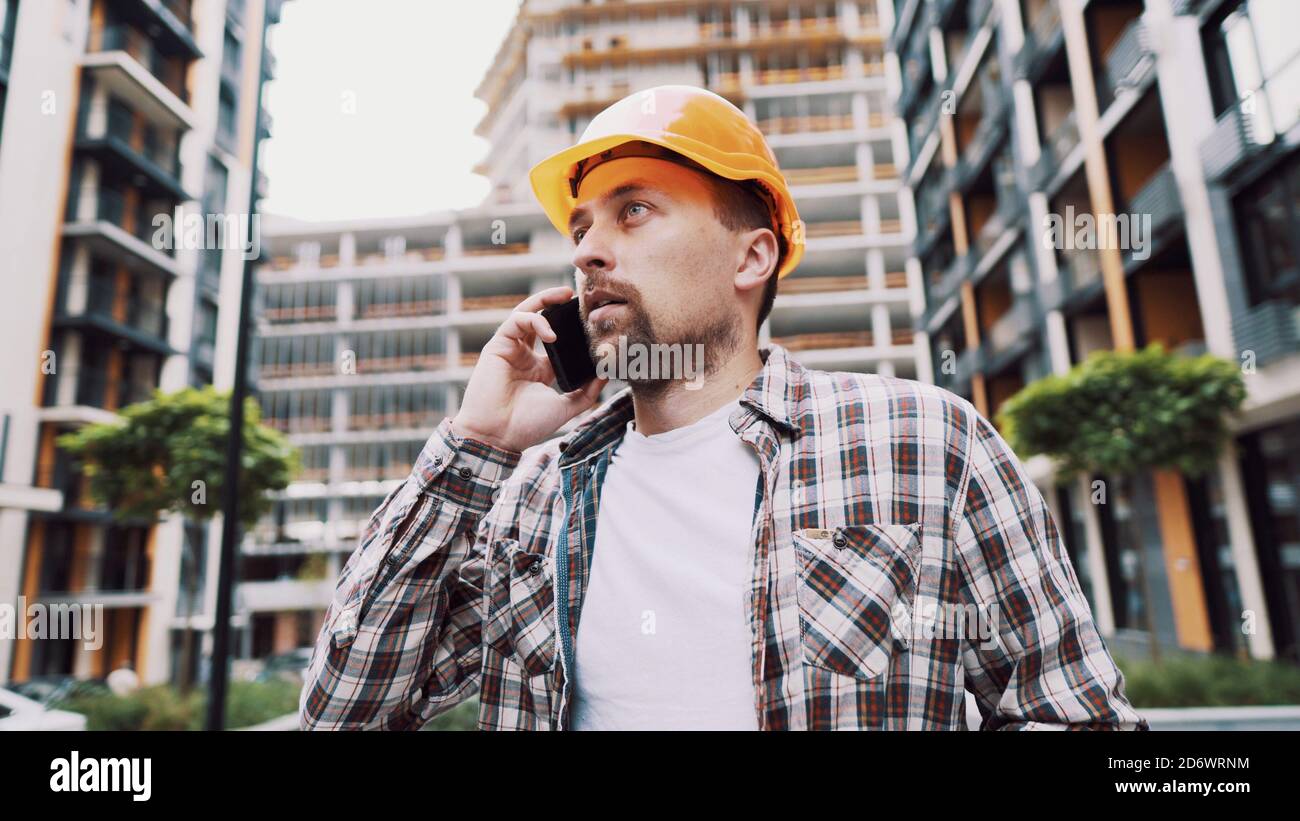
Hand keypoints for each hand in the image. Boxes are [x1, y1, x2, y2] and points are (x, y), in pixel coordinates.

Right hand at [452, 286, 607, 452]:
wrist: (498, 436)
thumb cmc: (527, 425)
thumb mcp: (566, 407)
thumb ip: (587, 392)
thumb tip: (607, 374)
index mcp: (540, 369)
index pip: (558, 340)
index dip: (573, 328)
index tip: (591, 319)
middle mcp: (525, 356)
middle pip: (541, 320)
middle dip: (557, 304)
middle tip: (577, 294)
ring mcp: (510, 350)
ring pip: (526, 314)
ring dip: (545, 302)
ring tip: (565, 296)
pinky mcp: (497, 346)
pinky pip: (515, 322)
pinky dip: (533, 321)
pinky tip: (550, 333)